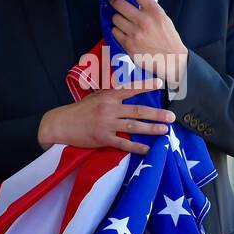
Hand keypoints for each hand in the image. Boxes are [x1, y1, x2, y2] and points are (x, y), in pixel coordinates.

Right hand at [37, 77, 175, 155]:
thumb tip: (129, 93)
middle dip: (157, 114)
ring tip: (165, 131)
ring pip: (134, 126)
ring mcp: (106, 124)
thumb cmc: (79, 110)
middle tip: (172, 116)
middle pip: (138, 111)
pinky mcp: (103, 138)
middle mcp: (109, 108)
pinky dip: (136, 147)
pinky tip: (147, 148)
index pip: (131, 89)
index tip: (161, 84)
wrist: (61, 124)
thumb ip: (112, 96)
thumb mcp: (95, 97)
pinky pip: (123, 143)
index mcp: (108, 96)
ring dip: (151, 129)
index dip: (146, 86)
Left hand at [107, 0, 189, 87]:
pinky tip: (123, 32)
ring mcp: (135, 33)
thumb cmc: (168, 39)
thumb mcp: (164, 18)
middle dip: (115, 0)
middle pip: (120, 3)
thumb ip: (151, 8)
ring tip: (123, 20)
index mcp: (155, 12)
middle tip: (114, 1)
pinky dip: (117, 31)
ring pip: (115, 18)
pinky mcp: (128, 45)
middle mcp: (144, 21)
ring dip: (117, 18)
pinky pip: (114, 32)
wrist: (171, 60)